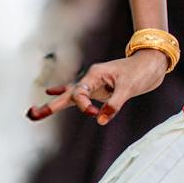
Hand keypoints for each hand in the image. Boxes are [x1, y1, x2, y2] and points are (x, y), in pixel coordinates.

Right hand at [25, 49, 165, 125]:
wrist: (151, 62)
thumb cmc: (141, 71)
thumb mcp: (129, 87)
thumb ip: (115, 104)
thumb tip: (100, 120)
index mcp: (95, 75)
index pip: (80, 93)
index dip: (83, 105)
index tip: (94, 113)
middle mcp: (92, 79)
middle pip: (67, 94)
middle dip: (51, 106)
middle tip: (32, 114)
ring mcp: (94, 84)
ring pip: (71, 96)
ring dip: (54, 105)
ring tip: (35, 113)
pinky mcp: (100, 89)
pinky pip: (80, 95)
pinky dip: (67, 95)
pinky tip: (52, 94)